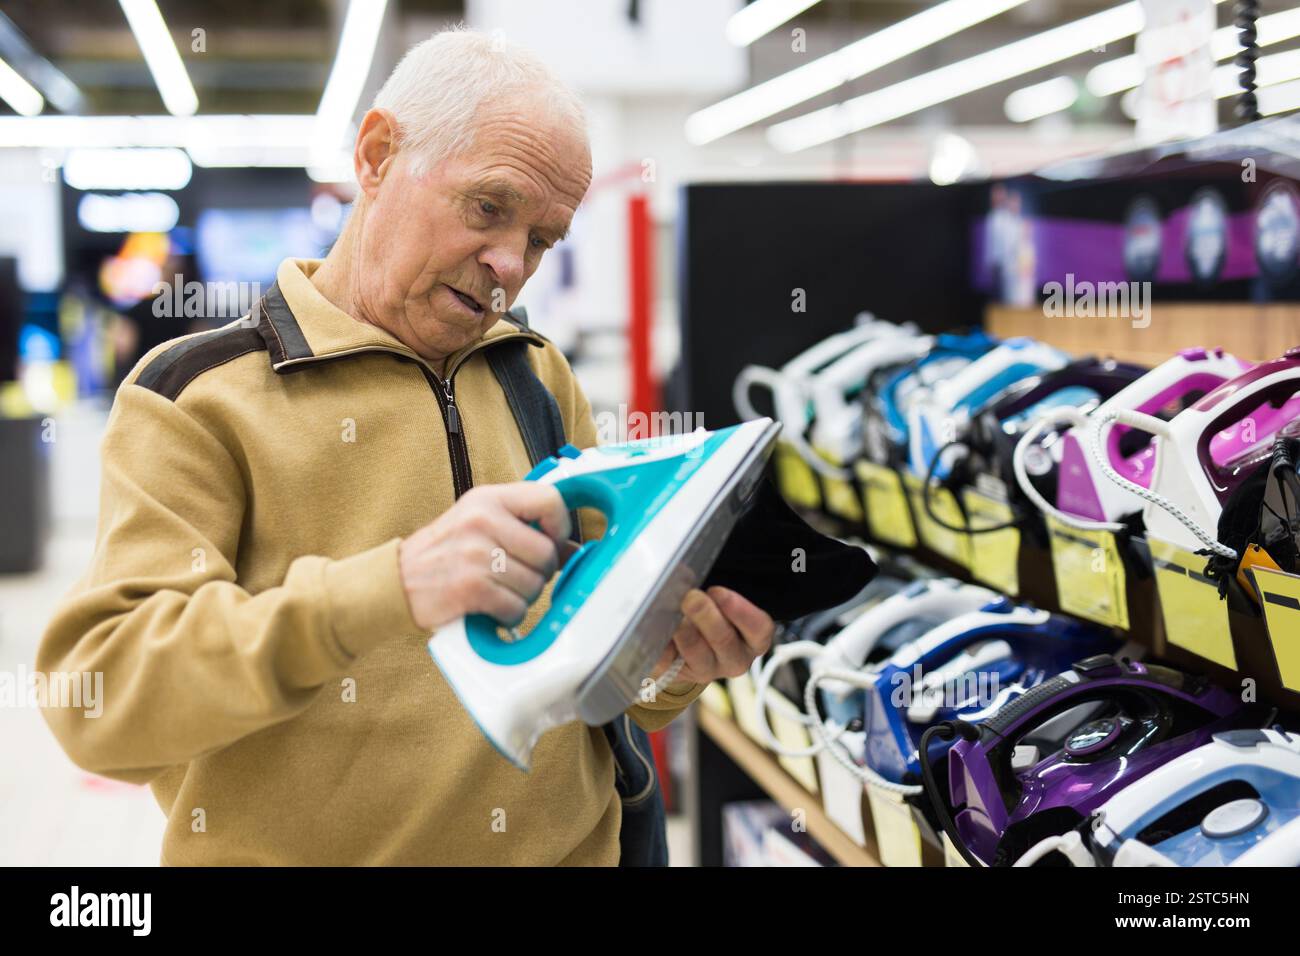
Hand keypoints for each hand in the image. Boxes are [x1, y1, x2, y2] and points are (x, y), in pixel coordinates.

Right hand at [399, 483, 569, 631]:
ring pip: (534, 584)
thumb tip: (573, 549)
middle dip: (540, 572)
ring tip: (499, 591)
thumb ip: (523, 528)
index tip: (552, 542)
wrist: (396, 582)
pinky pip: (516, 608)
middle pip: (546, 552)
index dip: (561, 526)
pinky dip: (509, 615)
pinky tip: (492, 608)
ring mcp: (476, 554)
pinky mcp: (471, 588)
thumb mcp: (479, 524)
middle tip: (517, 576)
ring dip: (523, 597)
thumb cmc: (443, 553)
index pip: (550, 499)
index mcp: (488, 498)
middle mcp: (482, 521)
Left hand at [651, 586, 774, 686]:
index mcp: (753, 639)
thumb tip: (681, 574)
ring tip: (673, 615)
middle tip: (690, 599)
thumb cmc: (711, 619)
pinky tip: (653, 631)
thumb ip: (708, 591)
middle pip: (724, 640)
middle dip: (705, 616)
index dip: (739, 611)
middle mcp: (735, 658)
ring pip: (695, 652)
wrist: (689, 649)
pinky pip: (666, 662)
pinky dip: (659, 644)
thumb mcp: (719, 604)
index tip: (717, 592)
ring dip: (682, 630)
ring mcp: (707, 671)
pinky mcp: (679, 675)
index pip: (758, 628)